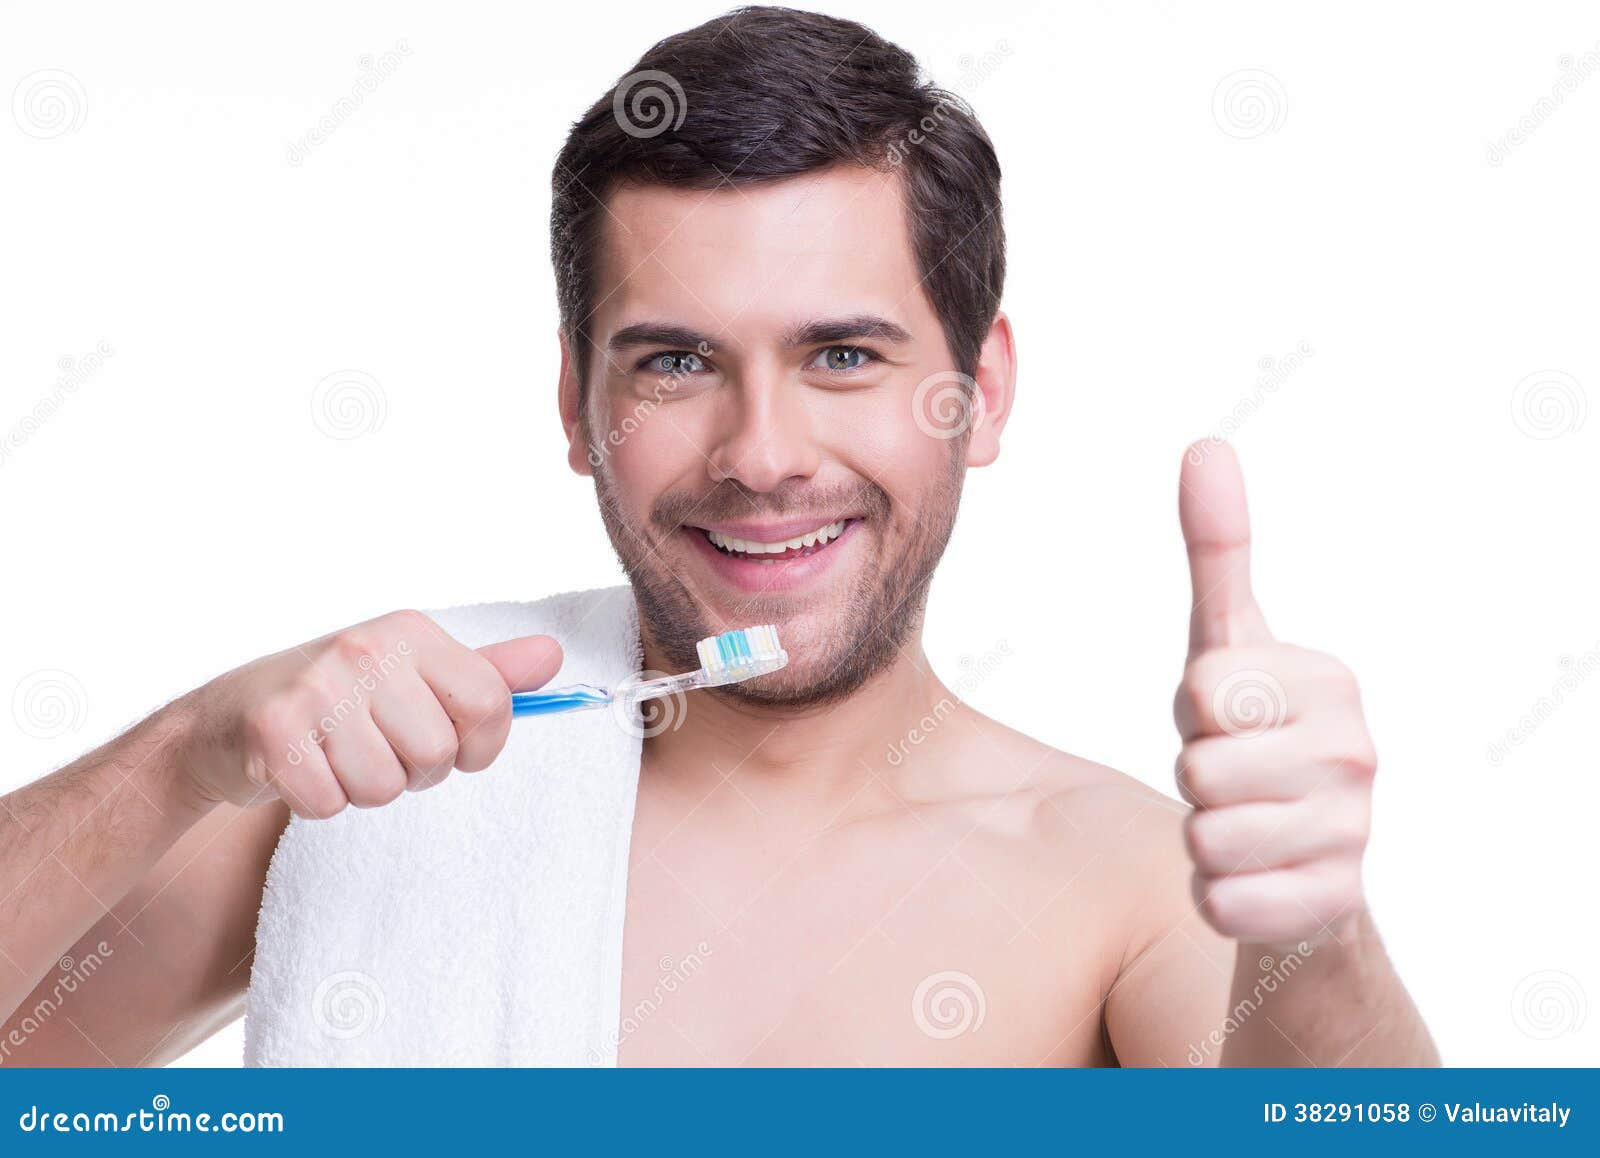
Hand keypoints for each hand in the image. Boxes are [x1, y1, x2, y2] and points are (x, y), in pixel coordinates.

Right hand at [174, 610, 561, 817]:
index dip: (479, 745)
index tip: (453, 745)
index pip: (490, 703)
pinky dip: (318, 802)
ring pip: (384, 786)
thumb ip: (486, 672)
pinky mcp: (272, 731)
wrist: (221, 720)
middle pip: (437, 754)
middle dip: (413, 772)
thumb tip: (552, 655)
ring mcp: (316, 686)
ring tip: (336, 756)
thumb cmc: (334, 701)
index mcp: (411, 633)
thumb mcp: (413, 674)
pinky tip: (302, 769)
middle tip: (374, 748)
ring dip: (362, 789)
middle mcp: (366, 647)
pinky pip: (330, 803)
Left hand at [1174, 441, 1373, 946]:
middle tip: (1231, 779)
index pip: (1205, 690)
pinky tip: (1254, 878)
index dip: (1196, 711)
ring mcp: (1354, 832)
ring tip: (1243, 824)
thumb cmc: (1252, 735)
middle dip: (1195, 778)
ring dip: (1203, 838)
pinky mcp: (1333, 905)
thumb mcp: (1226, 643)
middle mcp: (1358, 752)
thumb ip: (1217, 549)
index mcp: (1330, 681)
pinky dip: (1217, 896)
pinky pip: (1224, 901)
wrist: (1298, 859)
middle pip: (1200, 769)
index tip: (1231, 717)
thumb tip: (1205, 445)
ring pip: (1206, 837)